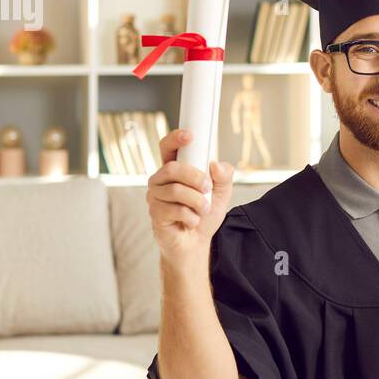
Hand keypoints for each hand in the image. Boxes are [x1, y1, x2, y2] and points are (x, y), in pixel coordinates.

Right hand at [147, 129, 234, 262]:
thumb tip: (216, 165)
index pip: (167, 147)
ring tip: (203, 210)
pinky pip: (175, 210)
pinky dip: (191, 217)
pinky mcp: (155, 214)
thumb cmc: (204, 214)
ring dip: (197, 202)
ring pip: (176, 191)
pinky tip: (192, 222)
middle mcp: (160, 180)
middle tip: (208, 188)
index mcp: (174, 169)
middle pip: (172, 168)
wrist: (196, 243)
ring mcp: (155, 197)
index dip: (175, 138)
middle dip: (195, 177)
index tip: (190, 136)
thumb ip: (224, 176)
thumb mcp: (222, 193)